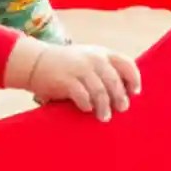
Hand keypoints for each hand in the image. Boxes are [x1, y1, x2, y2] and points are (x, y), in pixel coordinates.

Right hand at [6, 39, 141, 121]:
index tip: (135, 93)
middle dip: (120, 97)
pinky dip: (87, 105)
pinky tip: (86, 109)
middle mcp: (93, 59)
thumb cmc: (66, 66)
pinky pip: (83, 96)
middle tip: (122, 109)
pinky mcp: (66, 81)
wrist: (36, 62)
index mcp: (101, 53)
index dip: (134, 79)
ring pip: (100, 91)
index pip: (126, 64)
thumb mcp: (87, 60)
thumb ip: (104, 71)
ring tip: (104, 117)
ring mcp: (79, 69)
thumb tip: (125, 93)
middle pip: (114, 81)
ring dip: (104, 106)